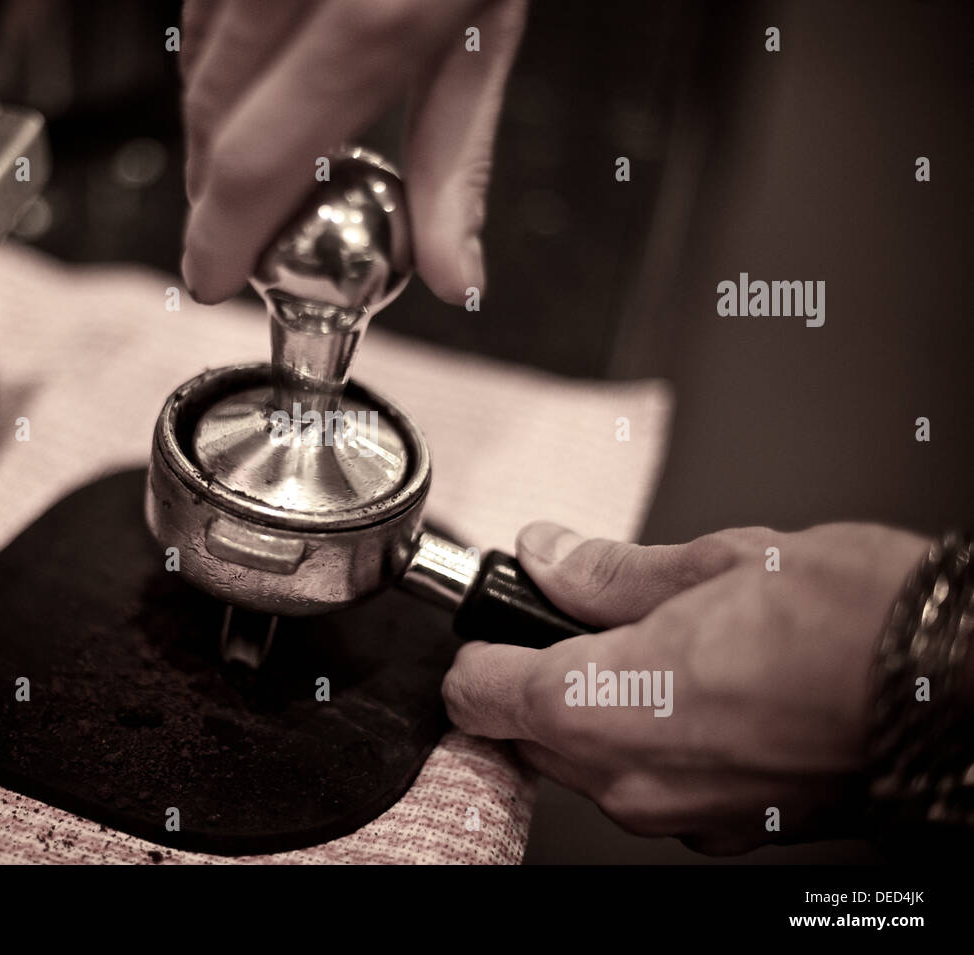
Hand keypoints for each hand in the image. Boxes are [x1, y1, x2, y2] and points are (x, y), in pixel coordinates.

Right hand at [179, 0, 525, 303]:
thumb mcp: (488, 28)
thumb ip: (457, 155)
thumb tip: (453, 272)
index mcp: (372, 12)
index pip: (258, 159)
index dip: (222, 234)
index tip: (213, 276)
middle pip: (211, 118)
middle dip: (216, 193)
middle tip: (237, 236)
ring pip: (195, 62)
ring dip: (210, 130)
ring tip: (243, 170)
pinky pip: (197, 8)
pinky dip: (213, 62)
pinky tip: (242, 86)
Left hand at [442, 520, 928, 853]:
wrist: (962, 686)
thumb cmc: (857, 622)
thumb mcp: (718, 560)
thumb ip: (608, 571)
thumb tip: (546, 555)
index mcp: (605, 702)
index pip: (480, 695)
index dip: (480, 651)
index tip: (499, 623)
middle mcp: (631, 777)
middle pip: (528, 735)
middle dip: (538, 680)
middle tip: (583, 624)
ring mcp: (680, 815)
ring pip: (588, 767)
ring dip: (598, 714)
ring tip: (659, 651)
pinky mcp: (727, 830)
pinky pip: (653, 790)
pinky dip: (655, 747)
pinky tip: (704, 696)